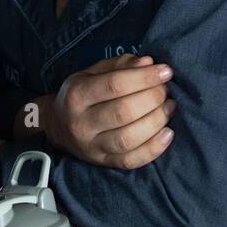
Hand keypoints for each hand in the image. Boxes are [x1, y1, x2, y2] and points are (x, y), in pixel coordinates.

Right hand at [29, 54, 176, 168]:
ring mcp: (91, 146)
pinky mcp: (103, 162)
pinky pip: (131, 161)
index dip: (144, 77)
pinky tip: (168, 133)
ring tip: (169, 107)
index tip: (165, 71)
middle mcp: (81, 123)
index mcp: (77, 94)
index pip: (115, 84)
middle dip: (153, 98)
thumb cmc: (82, 93)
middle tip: (165, 90)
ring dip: (156, 121)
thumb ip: (120, 65)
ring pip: (128, 138)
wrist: (57, 126)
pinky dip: (154, 148)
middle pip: (123, 112)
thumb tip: (148, 63)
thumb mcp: (93, 72)